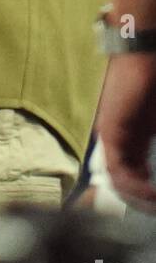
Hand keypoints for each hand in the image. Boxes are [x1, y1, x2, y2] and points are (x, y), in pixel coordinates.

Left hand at [97, 54, 155, 212]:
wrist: (143, 55)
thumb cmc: (152, 81)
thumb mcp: (153, 121)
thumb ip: (149, 138)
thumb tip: (149, 167)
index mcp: (128, 135)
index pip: (131, 171)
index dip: (143, 190)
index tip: (155, 200)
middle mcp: (115, 138)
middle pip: (122, 178)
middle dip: (139, 198)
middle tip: (153, 207)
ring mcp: (111, 136)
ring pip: (118, 178)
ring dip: (137, 196)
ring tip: (153, 204)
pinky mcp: (110, 132)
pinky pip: (117, 168)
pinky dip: (133, 185)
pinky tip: (150, 194)